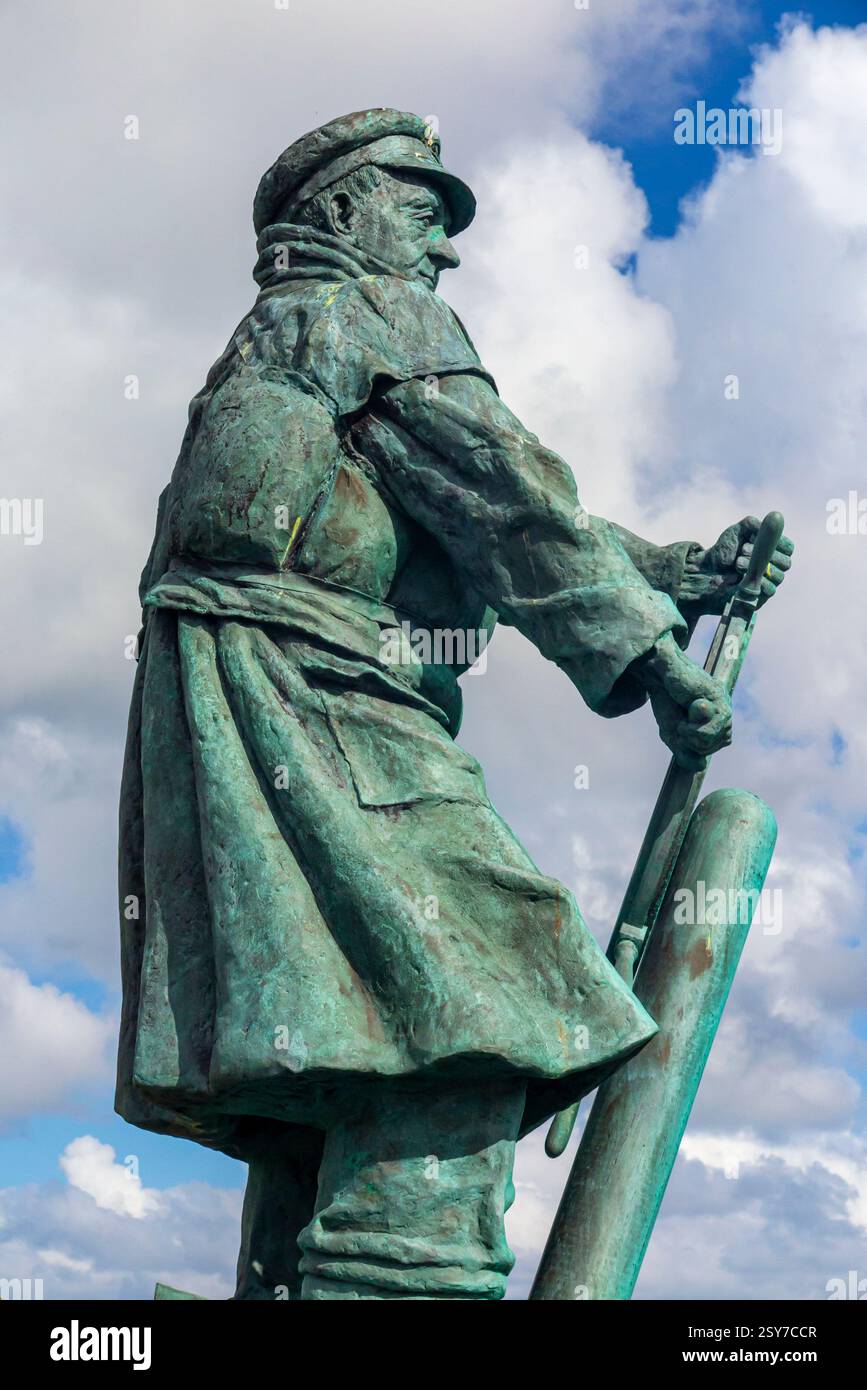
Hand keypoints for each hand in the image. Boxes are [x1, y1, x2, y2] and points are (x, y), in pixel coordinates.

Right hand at [636, 633, 731, 771]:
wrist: (660, 676)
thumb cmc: (667, 702)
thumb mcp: (673, 735)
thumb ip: (686, 753)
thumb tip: (700, 766)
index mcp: (716, 724)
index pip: (708, 750)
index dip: (689, 744)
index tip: (679, 726)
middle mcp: (724, 715)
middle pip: (710, 748)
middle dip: (688, 739)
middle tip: (680, 718)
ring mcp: (724, 706)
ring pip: (709, 741)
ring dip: (688, 732)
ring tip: (684, 712)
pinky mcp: (719, 699)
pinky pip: (709, 730)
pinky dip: (692, 725)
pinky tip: (691, 706)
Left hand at [681, 516, 793, 615]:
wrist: (707, 569)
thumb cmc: (725, 549)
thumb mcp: (736, 531)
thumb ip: (752, 524)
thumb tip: (771, 519)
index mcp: (773, 550)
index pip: (788, 548)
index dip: (780, 544)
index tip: (763, 540)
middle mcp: (774, 566)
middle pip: (785, 563)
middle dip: (766, 555)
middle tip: (744, 550)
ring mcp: (769, 582)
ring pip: (778, 576)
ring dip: (758, 567)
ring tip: (737, 562)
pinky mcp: (761, 596)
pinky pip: (771, 590)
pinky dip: (759, 582)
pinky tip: (743, 577)